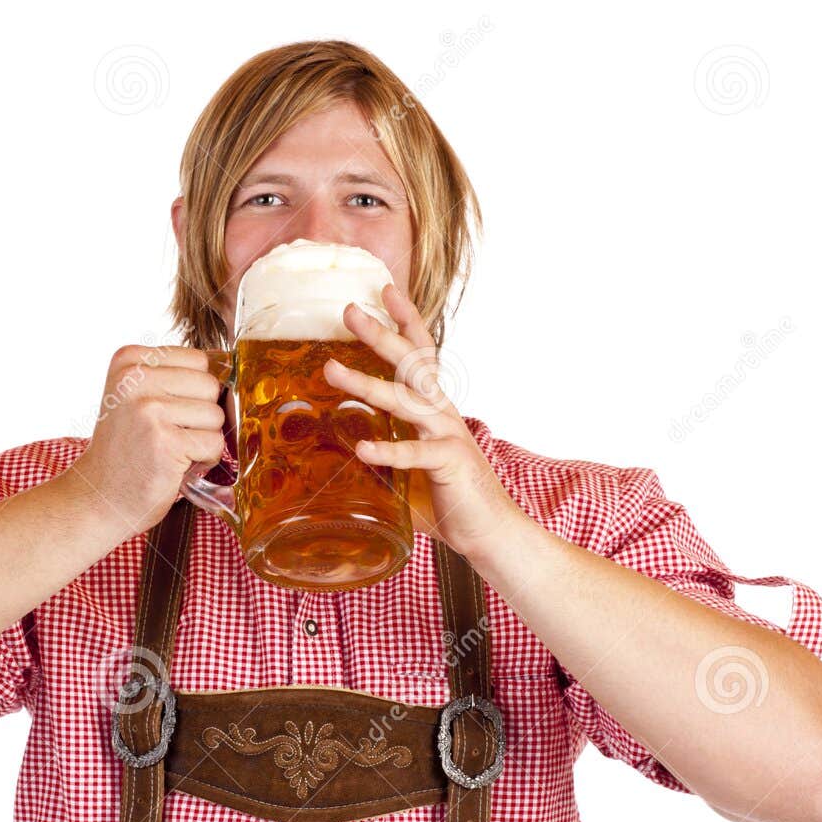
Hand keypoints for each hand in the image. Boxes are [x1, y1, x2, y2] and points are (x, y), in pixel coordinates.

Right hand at [67, 344, 226, 540]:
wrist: (100, 498)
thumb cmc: (127, 449)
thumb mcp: (136, 397)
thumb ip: (173, 377)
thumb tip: (231, 372)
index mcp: (129, 360)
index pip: (198, 360)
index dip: (194, 392)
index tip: (167, 412)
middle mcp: (135, 379)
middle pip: (209, 385)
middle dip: (201, 415)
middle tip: (171, 435)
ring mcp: (149, 410)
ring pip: (215, 415)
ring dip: (202, 439)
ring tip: (171, 450)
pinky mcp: (165, 442)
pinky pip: (214, 444)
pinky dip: (204, 460)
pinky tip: (177, 465)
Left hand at [323, 283, 521, 560]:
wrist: (490, 533)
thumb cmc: (449, 501)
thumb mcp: (407, 471)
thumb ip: (379, 457)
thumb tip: (338, 456)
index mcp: (434, 408)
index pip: (421, 354)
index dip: (405, 320)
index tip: (385, 288)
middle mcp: (442, 413)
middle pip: (411, 364)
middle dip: (380, 334)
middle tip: (348, 310)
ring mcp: (448, 435)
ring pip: (405, 400)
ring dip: (366, 383)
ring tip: (331, 371)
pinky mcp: (451, 463)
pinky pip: (415, 454)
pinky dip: (388, 451)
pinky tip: (361, 447)